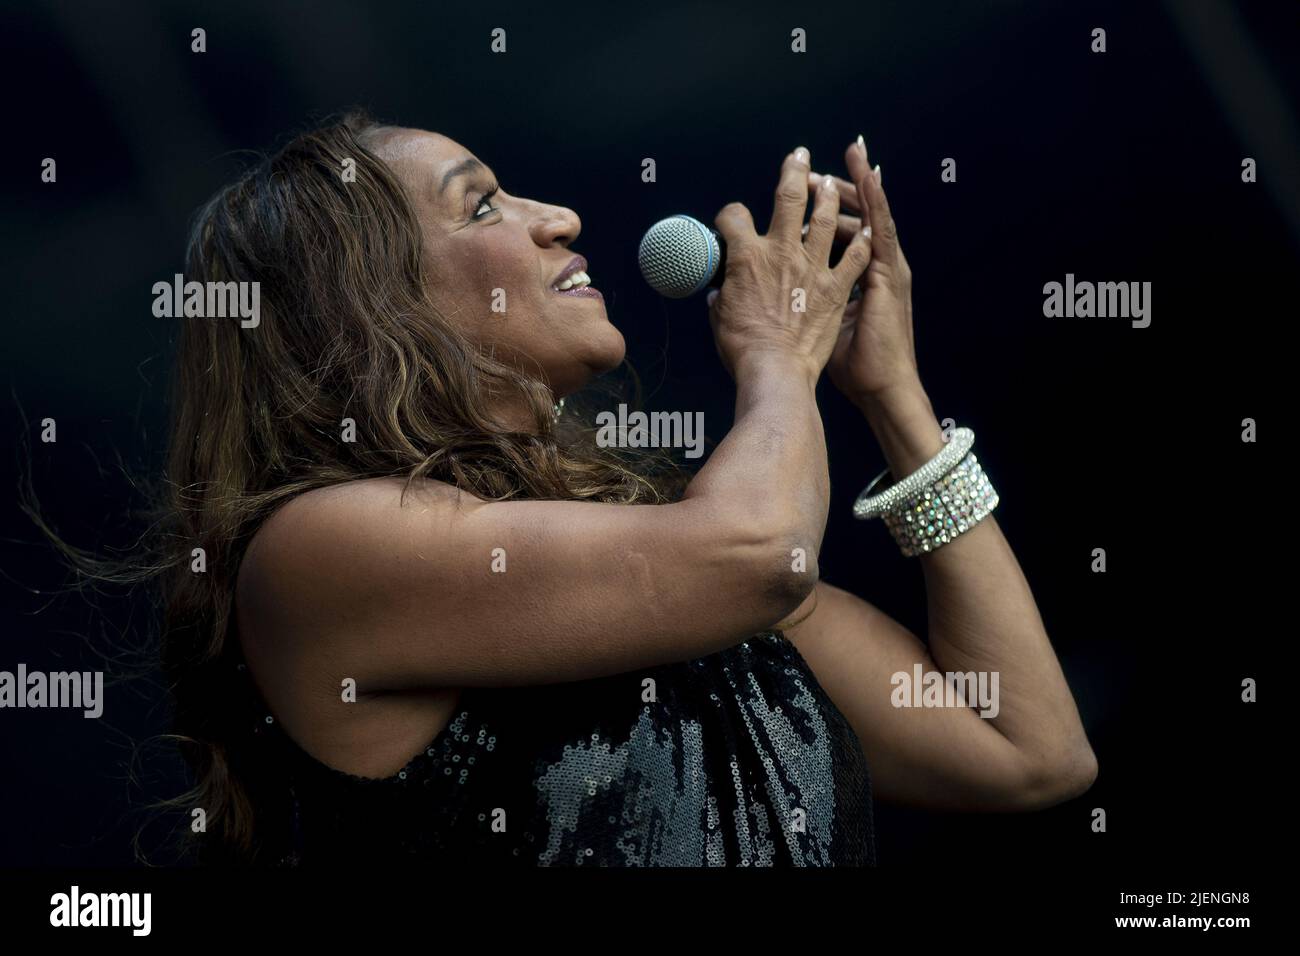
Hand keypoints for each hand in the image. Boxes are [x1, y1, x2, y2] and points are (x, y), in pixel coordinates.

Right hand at [707, 146, 871, 383]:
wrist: (775, 370)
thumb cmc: (743, 349)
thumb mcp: (720, 317)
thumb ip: (723, 296)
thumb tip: (720, 293)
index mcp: (747, 257)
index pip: (734, 217)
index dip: (730, 214)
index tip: (732, 219)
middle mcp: (781, 252)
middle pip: (789, 197)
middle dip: (794, 170)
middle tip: (800, 155)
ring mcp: (812, 267)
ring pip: (825, 218)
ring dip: (830, 196)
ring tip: (831, 184)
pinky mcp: (836, 288)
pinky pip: (855, 258)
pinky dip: (862, 242)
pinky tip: (867, 230)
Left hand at [805, 140, 919, 405]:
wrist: (881, 386)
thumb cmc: (852, 366)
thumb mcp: (819, 327)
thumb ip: (794, 307)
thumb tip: (752, 300)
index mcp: (855, 278)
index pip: (840, 235)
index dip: (822, 214)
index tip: (803, 195)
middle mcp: (874, 267)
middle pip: (855, 216)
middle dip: (836, 189)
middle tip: (814, 165)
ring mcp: (884, 268)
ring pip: (873, 213)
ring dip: (860, 182)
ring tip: (852, 152)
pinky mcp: (889, 274)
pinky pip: (882, 229)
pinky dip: (876, 200)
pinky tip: (869, 175)